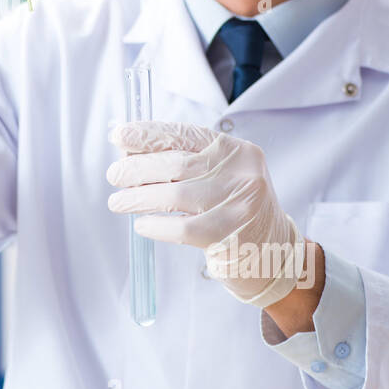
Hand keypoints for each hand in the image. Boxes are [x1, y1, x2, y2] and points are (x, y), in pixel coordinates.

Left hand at [106, 120, 308, 306]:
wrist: (275, 255)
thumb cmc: (234, 211)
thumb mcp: (219, 176)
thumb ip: (184, 162)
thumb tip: (129, 152)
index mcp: (235, 150)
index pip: (185, 134)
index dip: (148, 134)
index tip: (119, 136)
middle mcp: (241, 172)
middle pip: (176, 164)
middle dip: (137, 168)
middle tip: (114, 175)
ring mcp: (238, 203)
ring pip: (175, 196)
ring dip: (138, 198)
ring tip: (117, 202)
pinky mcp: (231, 235)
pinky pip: (182, 228)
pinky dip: (156, 226)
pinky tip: (142, 225)